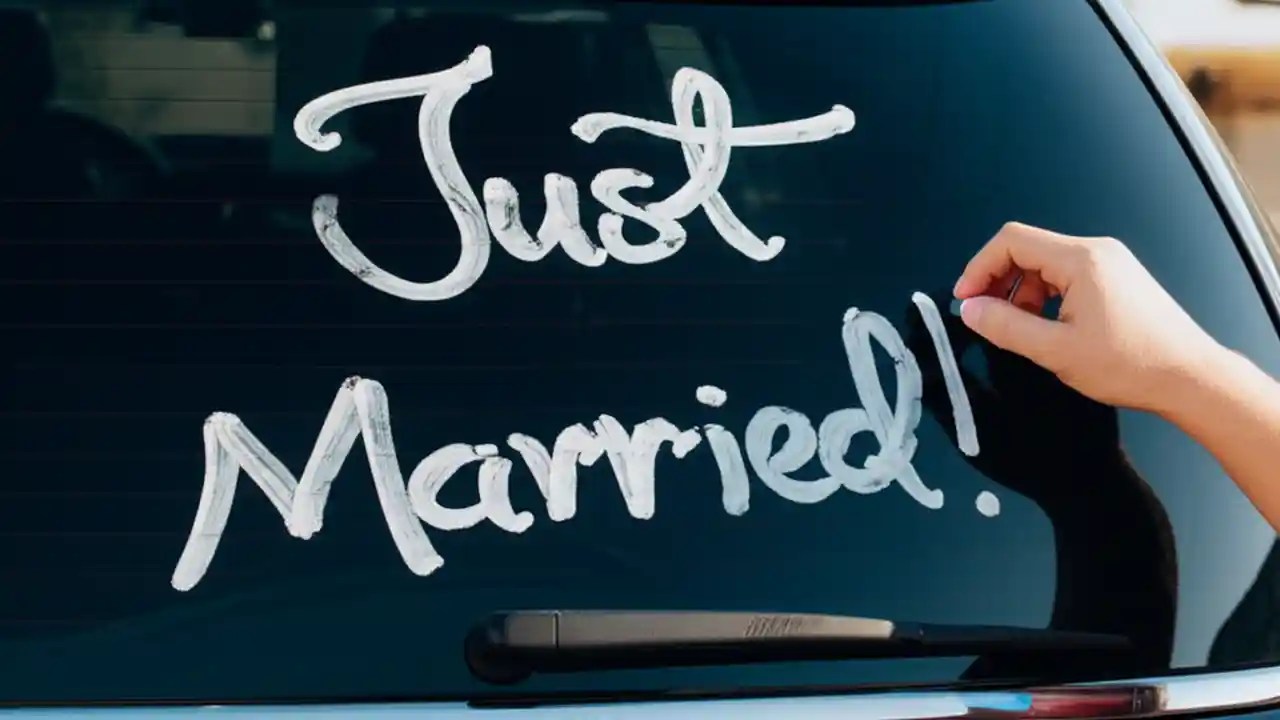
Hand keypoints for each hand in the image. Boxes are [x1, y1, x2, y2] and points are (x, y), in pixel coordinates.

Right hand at [953, 222, 1220, 414]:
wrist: (1190, 377)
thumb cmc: (1128, 364)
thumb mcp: (1056, 351)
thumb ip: (1006, 326)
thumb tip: (970, 310)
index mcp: (1081, 260)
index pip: (1012, 241)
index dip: (980, 267)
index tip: (966, 300)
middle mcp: (1097, 251)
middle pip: (1028, 249)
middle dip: (999, 280)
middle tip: (986, 317)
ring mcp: (1111, 263)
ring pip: (1047, 264)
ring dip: (1022, 291)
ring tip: (1018, 328)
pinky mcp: (1118, 279)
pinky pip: (1068, 276)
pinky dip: (1046, 295)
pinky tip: (1046, 326)